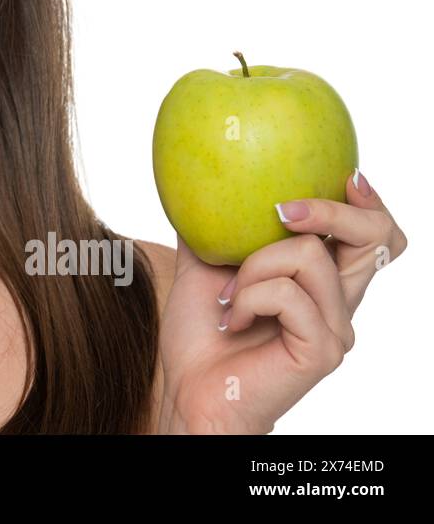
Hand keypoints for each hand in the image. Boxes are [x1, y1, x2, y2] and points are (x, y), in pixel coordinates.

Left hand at [156, 169, 407, 432]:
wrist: (189, 389)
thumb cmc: (200, 335)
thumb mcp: (202, 267)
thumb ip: (212, 227)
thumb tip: (196, 182)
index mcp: (321, 281)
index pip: (374, 236)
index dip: (370, 203)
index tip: (348, 174)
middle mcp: (339, 302)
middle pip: (375, 238)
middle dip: (332, 209)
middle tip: (281, 211)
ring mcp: (335, 327)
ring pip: (310, 256)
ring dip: (254, 266)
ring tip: (229, 294)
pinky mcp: (323, 349)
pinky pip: (288, 295)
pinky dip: (250, 297)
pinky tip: (233, 318)